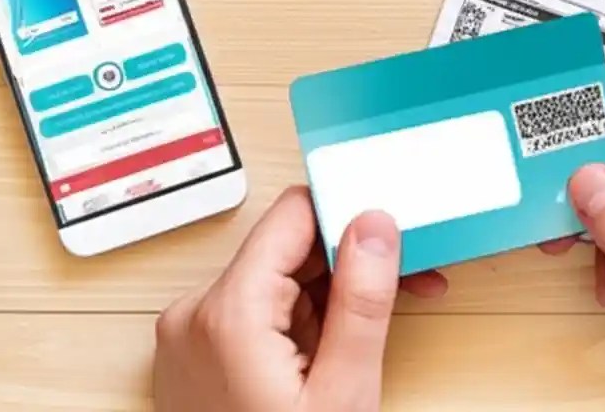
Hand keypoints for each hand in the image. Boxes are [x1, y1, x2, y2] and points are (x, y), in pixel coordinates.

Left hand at [153, 187, 445, 411]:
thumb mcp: (345, 389)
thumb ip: (362, 299)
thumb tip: (374, 223)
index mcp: (229, 312)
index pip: (294, 216)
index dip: (351, 214)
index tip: (394, 227)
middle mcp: (196, 313)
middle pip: (289, 248)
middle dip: (354, 260)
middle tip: (413, 281)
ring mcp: (191, 335)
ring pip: (278, 279)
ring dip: (335, 292)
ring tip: (380, 324)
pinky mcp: (198, 353)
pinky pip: (260, 310)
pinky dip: (305, 318)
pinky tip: (341, 343)